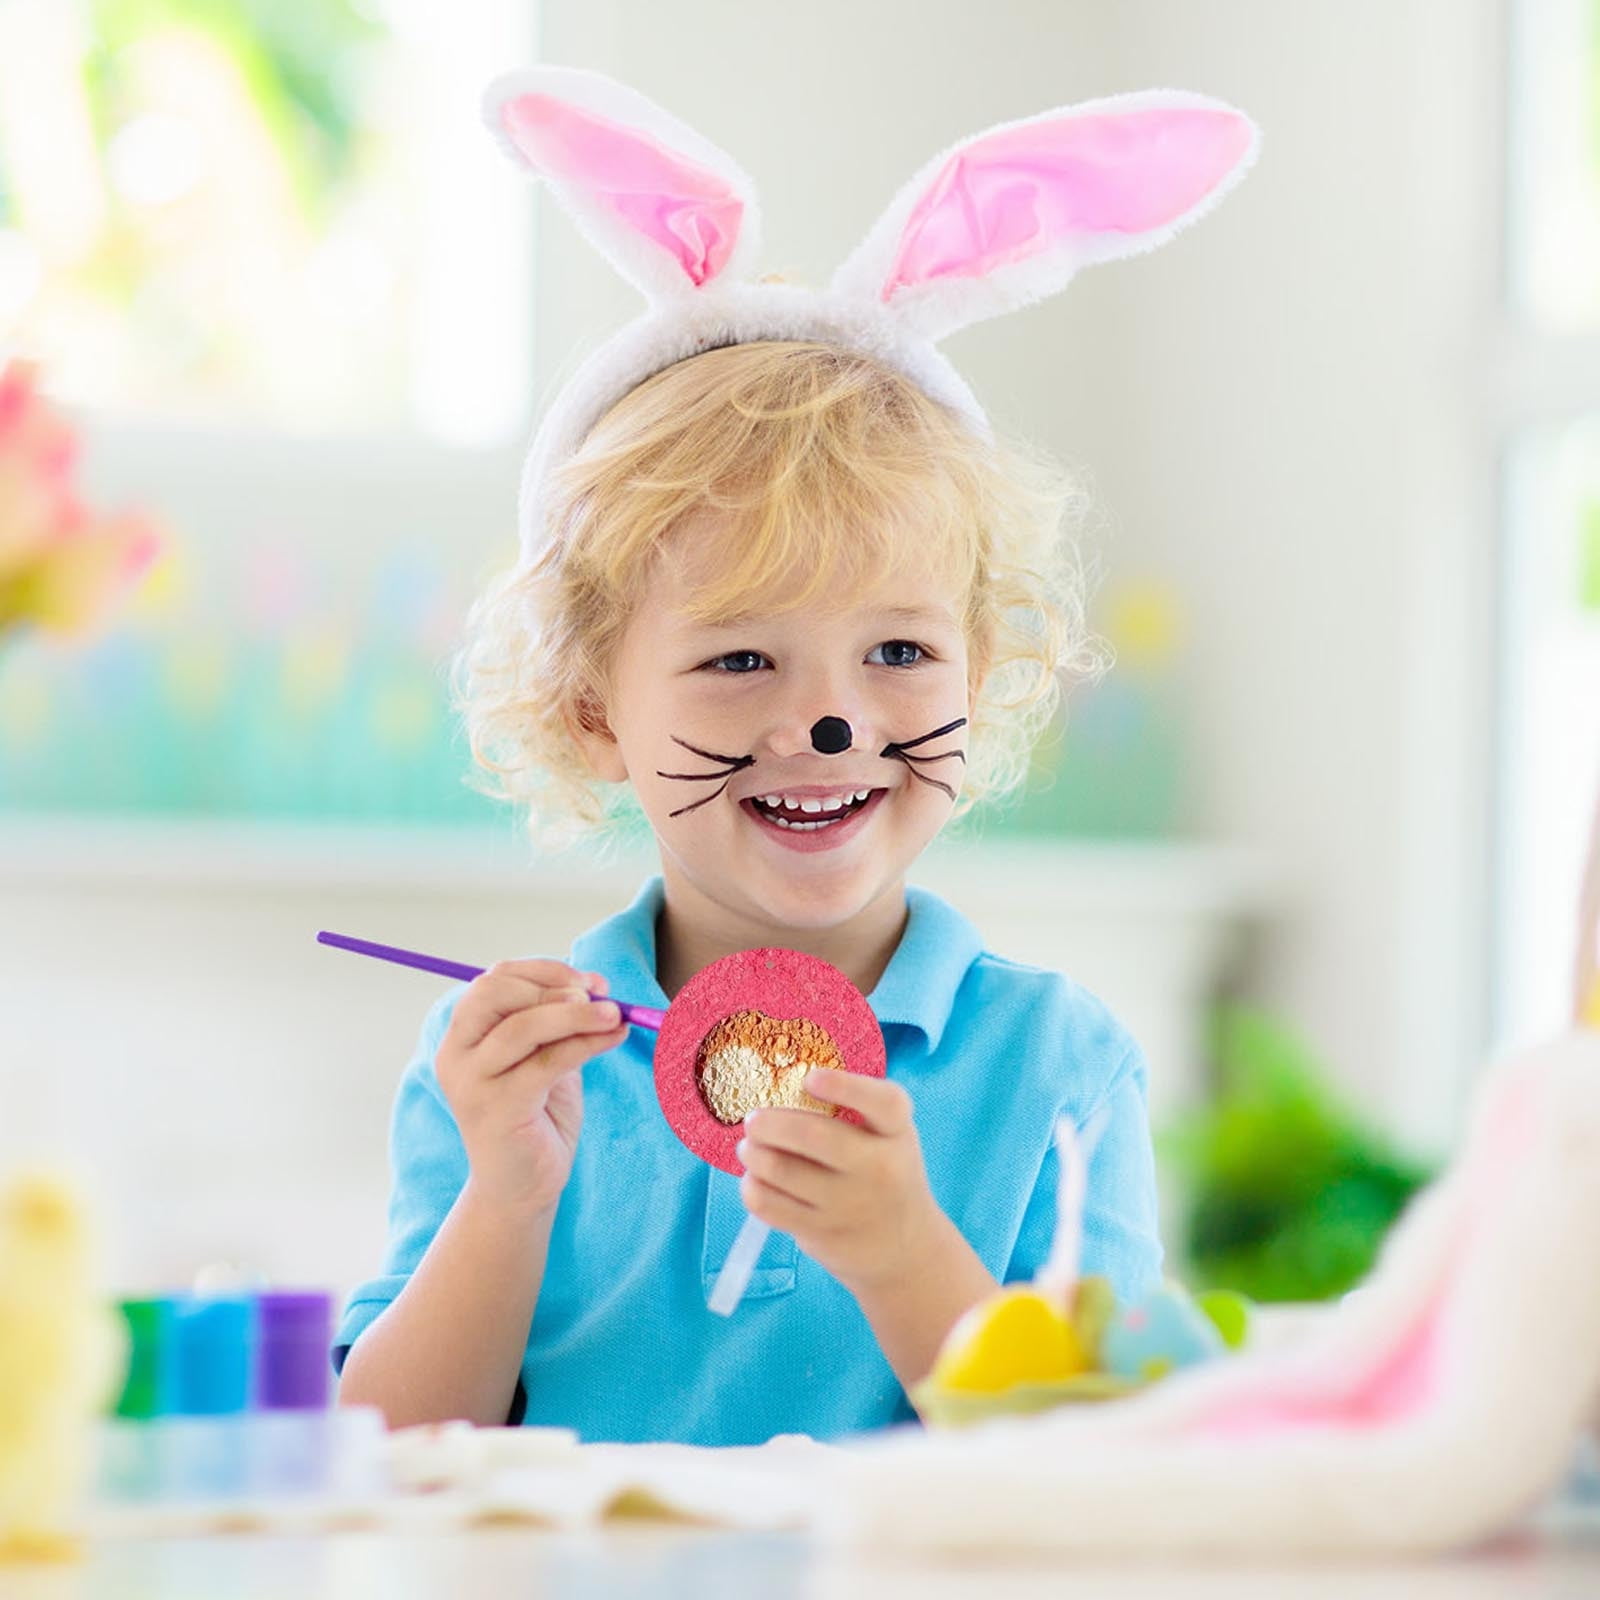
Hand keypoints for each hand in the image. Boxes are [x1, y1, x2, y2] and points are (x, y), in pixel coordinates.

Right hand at [435, 959, 627, 1216]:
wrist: (522, 1188)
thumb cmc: (536, 1118)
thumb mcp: (544, 1058)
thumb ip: (558, 1022)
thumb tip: (596, 985)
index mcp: (462, 1036)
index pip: (492, 979)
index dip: (544, 971)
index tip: (588, 980)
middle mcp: (456, 1055)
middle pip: (496, 993)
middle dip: (553, 987)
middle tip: (598, 997)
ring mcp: (472, 1083)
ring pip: (522, 1026)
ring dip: (575, 1013)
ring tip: (613, 1014)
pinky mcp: (498, 1109)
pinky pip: (547, 1062)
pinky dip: (586, 1043)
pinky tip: (613, 1037)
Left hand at [736, 1068, 945, 1295]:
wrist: (903, 1245)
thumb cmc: (885, 1171)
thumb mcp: (888, 1136)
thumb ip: (854, 1110)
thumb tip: (782, 1084)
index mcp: (896, 1132)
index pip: (883, 1102)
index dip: (845, 1086)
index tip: (811, 1079)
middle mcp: (878, 1167)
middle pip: (814, 1136)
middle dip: (769, 1123)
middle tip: (753, 1120)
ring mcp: (849, 1204)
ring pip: (781, 1170)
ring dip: (752, 1153)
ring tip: (749, 1148)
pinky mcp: (822, 1233)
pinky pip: (769, 1205)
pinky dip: (752, 1186)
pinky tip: (755, 1178)